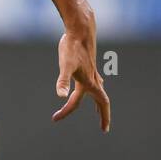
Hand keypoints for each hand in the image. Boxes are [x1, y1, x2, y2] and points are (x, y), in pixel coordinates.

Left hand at [53, 17, 110, 131]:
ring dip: (98, 103)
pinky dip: (95, 88)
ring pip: (97, 91)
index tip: (56, 118)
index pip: (78, 103)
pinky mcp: (89, 64)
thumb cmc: (72, 47)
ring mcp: (92, 72)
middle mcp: (92, 79)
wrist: (81, 30)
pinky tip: (95, 84)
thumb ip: (63, 81)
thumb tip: (60, 96)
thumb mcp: (65, 66)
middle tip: (104, 129)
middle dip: (102, 116)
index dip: (67, 112)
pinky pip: (95, 81)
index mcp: (88, 83)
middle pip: (100, 102)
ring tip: (99, 111)